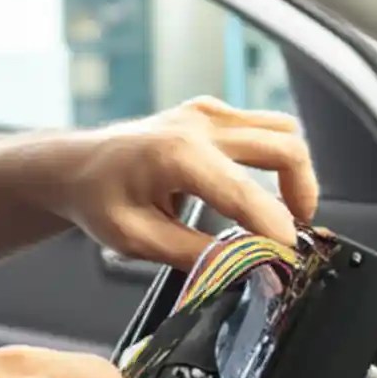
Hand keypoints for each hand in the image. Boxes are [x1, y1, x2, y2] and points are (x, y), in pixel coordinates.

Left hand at [37, 96, 318, 269]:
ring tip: (284, 211)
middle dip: (302, 193)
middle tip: (295, 233)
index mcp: (176, 154)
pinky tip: (255, 190)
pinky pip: (262, 127)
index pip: (244, 194)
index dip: (275, 229)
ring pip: (281, 130)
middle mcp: (197, 125)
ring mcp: (206, 113)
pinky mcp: (211, 113)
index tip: (287, 258)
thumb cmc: (97, 199)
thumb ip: (195, 254)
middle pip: (284, 146)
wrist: (74, 166)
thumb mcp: (138, 240)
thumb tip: (244, 265)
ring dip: (293, 172)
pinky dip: (272, 158)